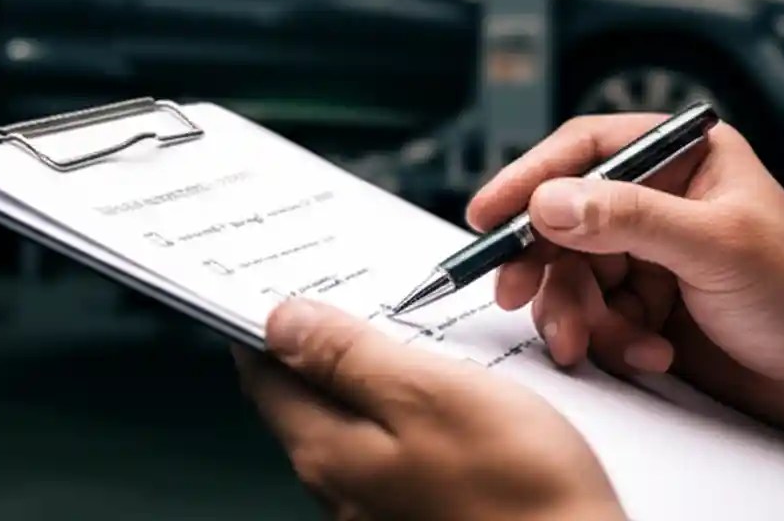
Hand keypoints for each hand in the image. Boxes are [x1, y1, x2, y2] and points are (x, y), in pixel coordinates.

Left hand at [235, 299, 624, 520]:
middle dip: (320, 346)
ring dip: (368, 378)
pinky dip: (405, 413)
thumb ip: (349, 357)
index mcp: (328, 451)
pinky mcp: (422, 517)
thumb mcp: (429, 394)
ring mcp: (378, 511)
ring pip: (353, 425)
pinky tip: (445, 396)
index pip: (264, 374)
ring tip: (407, 337)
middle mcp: (340, 491)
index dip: (267, 324)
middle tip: (351, 296)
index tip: (283, 286)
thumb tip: (282, 323)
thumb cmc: (520, 490)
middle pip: (305, 400)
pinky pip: (395, 451)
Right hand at [467, 114, 783, 457]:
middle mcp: (657, 201)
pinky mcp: (641, 305)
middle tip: (515, 293)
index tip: (488, 214)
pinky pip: (591, 316)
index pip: (585, 150)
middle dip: (543, 265)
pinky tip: (650, 354)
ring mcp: (646, 255)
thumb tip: (547, 202)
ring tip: (594, 344)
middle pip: (563, 219)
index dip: (529, 177)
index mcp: (681, 158)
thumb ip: (628, 218)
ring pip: (569, 274)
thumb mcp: (714, 246)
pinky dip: (609, 340)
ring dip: (576, 314)